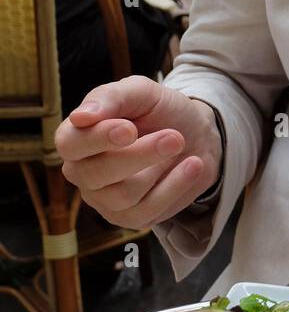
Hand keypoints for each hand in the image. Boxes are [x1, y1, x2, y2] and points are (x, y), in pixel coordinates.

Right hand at [55, 76, 223, 227]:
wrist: (197, 135)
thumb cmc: (160, 111)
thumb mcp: (140, 93)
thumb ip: (110, 98)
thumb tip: (80, 117)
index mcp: (76, 138)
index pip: (69, 144)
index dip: (98, 138)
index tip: (130, 129)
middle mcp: (82, 172)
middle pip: (95, 174)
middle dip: (139, 155)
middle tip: (174, 137)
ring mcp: (104, 199)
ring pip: (123, 194)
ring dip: (159, 168)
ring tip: (181, 144)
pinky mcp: (130, 218)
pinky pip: (147, 211)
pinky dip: (175, 186)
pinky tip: (192, 165)